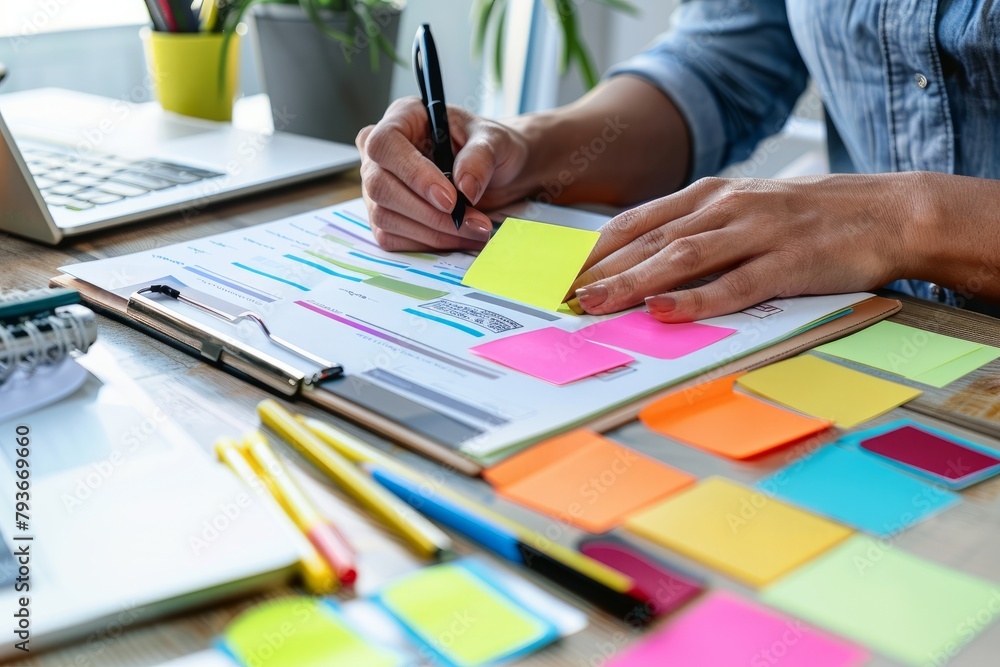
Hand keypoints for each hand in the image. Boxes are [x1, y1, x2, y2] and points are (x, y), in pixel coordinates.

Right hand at [357, 97, 530, 251]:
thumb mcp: (496, 142)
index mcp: (402, 118)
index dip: (413, 174)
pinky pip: (393, 237)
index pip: (385, 145)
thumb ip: (480, 157)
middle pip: (379, 186)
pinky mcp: (385, 215)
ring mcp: (379, 185)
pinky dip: (428, 243)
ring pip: (385, 217)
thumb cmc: (491, 148)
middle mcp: (382, 152)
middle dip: (428, 213)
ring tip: (474, 232)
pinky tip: (458, 238)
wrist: (498, 174)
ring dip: (433, 232)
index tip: (450, 200)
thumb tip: (464, 188)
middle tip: (472, 222)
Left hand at [571, 175, 915, 320]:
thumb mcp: (744, 210)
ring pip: (683, 258)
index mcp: (712, 194)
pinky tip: (664, 312)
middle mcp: (728, 208)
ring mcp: (758, 233)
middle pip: (651, 240)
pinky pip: (735, 285)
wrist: (886, 211)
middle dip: (604, 270)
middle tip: (566, 297)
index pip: (639, 222)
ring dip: (634, 282)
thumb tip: (645, 266)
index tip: (565, 275)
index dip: (598, 250)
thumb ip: (698, 230)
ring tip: (597, 303)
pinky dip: (696, 300)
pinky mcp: (788, 264)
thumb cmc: (807, 218)